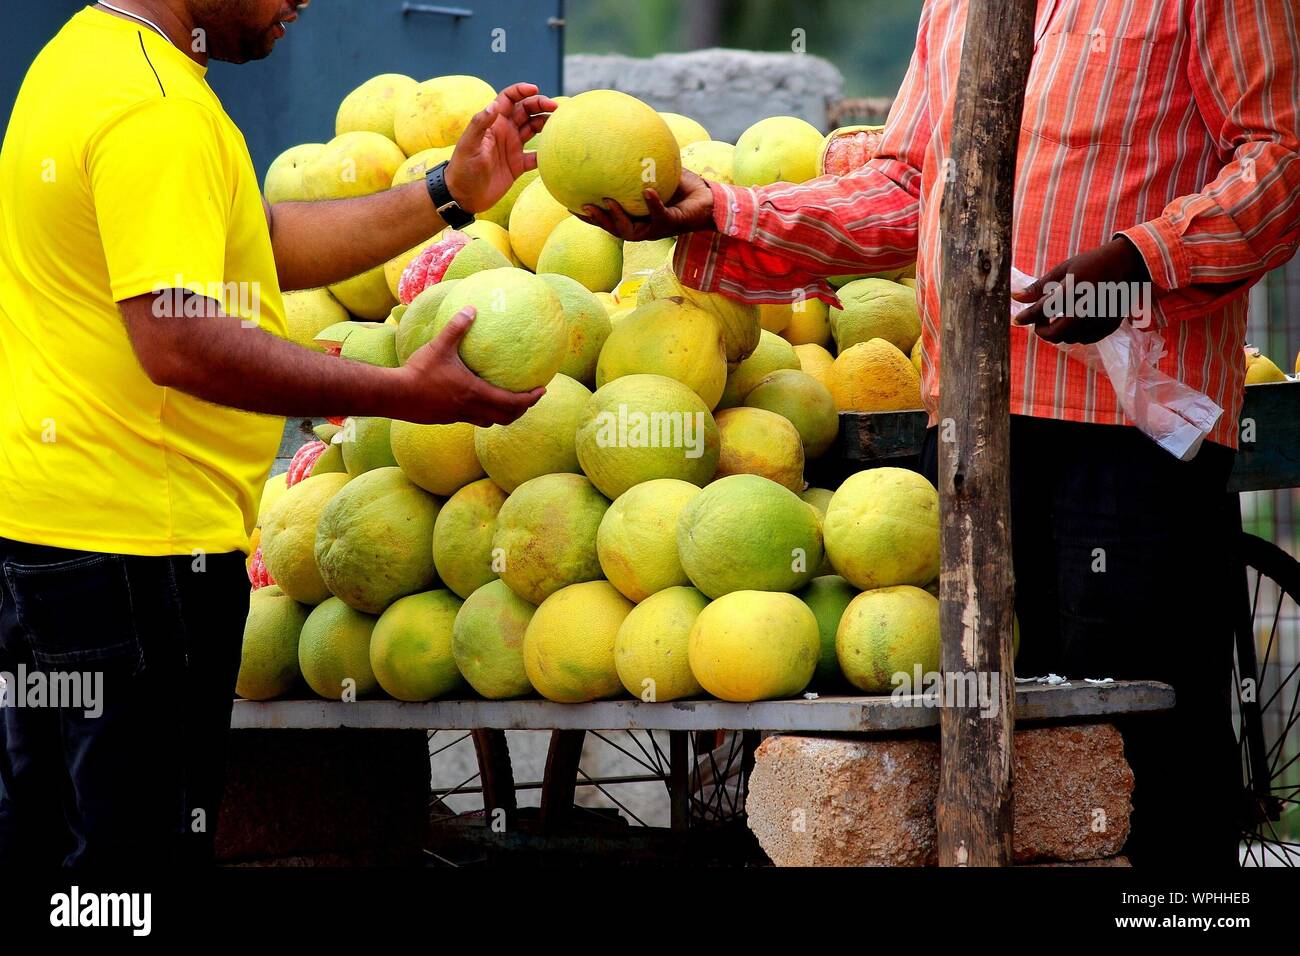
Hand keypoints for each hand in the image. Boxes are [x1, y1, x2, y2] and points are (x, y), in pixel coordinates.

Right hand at [394, 307, 544, 425]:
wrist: (396, 396)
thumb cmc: (419, 371)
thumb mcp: (439, 346)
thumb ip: (457, 327)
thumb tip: (471, 308)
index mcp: (476, 393)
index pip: (512, 402)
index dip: (531, 398)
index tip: (542, 389)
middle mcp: (472, 409)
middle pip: (507, 416)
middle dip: (523, 408)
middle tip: (531, 396)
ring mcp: (460, 417)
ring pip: (491, 421)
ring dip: (504, 414)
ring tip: (510, 401)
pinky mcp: (449, 419)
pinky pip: (475, 419)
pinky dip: (485, 413)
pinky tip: (478, 399)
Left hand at [444, 83, 556, 213]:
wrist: (464, 196)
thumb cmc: (463, 169)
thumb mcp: (469, 145)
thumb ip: (480, 124)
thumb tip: (494, 105)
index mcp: (493, 123)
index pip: (508, 99)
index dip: (521, 91)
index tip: (536, 89)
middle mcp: (505, 132)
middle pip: (526, 111)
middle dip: (541, 105)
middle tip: (556, 109)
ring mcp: (512, 148)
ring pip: (534, 129)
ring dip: (547, 124)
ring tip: (560, 125)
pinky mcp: (518, 165)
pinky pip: (536, 156)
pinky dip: (546, 153)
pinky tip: (555, 151)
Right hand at [576, 169, 715, 240]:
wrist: (709, 199)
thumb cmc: (683, 186)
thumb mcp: (657, 171)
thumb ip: (640, 162)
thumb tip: (623, 134)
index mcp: (636, 217)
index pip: (608, 219)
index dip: (589, 216)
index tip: (571, 204)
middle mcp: (643, 227)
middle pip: (613, 229)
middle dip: (598, 220)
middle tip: (584, 206)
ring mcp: (656, 228)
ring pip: (630, 230)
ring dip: (618, 217)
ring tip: (608, 201)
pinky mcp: (671, 224)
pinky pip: (659, 215)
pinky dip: (653, 204)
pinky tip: (647, 192)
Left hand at [1012, 237, 1152, 343]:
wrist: (1128, 264)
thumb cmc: (1091, 264)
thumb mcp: (1064, 269)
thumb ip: (1039, 286)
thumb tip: (1015, 297)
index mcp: (1073, 290)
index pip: (1042, 310)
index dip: (1026, 317)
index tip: (1016, 320)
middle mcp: (1087, 307)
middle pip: (1055, 334)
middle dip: (1041, 331)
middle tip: (1039, 321)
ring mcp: (1100, 318)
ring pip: (1069, 338)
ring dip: (1058, 331)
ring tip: (1057, 316)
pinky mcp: (1109, 325)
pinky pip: (1085, 339)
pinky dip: (1074, 333)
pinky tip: (1074, 320)